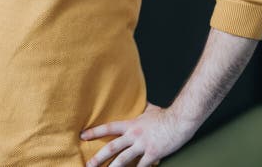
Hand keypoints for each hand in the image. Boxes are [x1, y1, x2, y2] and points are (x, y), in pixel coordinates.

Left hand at [80, 102, 196, 166]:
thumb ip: (141, 108)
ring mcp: (142, 145)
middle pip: (112, 148)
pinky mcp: (153, 154)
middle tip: (88, 164)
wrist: (179, 120)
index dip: (94, 132)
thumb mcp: (149, 109)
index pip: (108, 128)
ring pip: (123, 160)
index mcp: (131, 125)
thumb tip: (139, 101)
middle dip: (99, 157)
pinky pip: (142, 166)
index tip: (82, 136)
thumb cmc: (165, 115)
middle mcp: (134, 135)